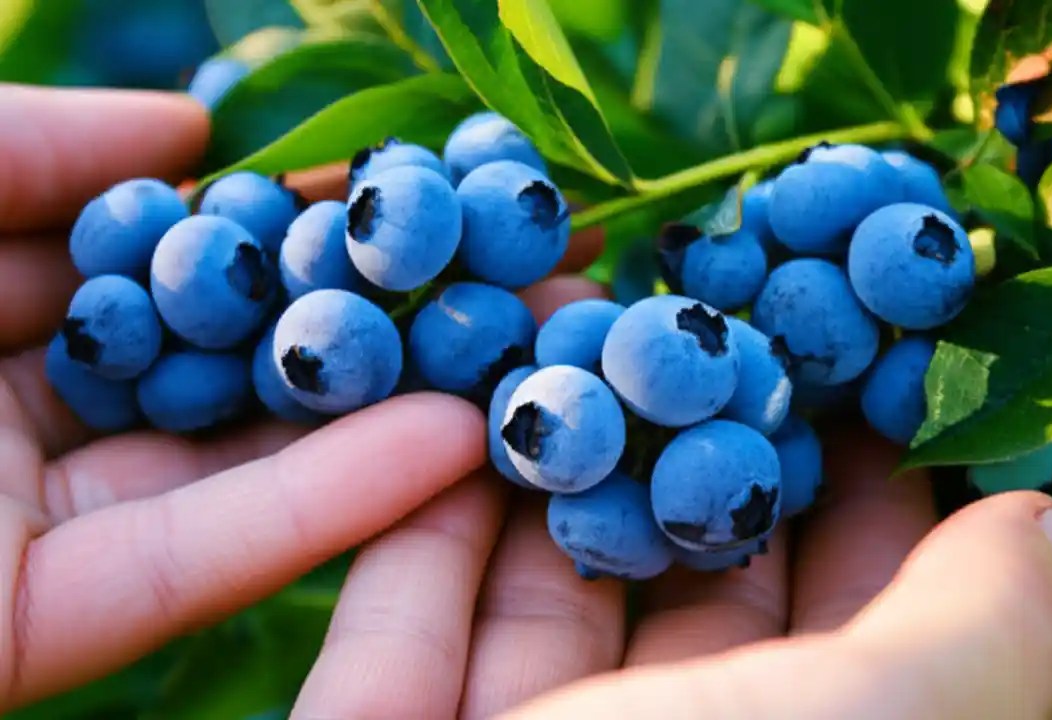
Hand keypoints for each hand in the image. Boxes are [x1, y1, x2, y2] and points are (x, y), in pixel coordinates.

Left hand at [0, 85, 539, 710]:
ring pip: (246, 474)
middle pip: (245, 371)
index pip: (194, 263)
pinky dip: (331, 506)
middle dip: (390, 327)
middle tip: (534, 290)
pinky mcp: (37, 627)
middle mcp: (22, 419)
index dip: (321, 227)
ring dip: (392, 427)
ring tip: (528, 375)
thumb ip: (49, 146)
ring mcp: (32, 527)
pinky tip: (452, 450)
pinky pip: (205, 560)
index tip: (448, 194)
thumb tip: (201, 127)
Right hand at [290, 357, 1051, 713]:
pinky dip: (419, 515)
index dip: (869, 491)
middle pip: (696, 588)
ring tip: (571, 314)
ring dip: (553, 454)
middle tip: (711, 309)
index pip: (858, 623)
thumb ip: (987, 632)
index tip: (862, 363)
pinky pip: (397, 616)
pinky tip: (450, 410)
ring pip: (542, 586)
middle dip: (700, 443)